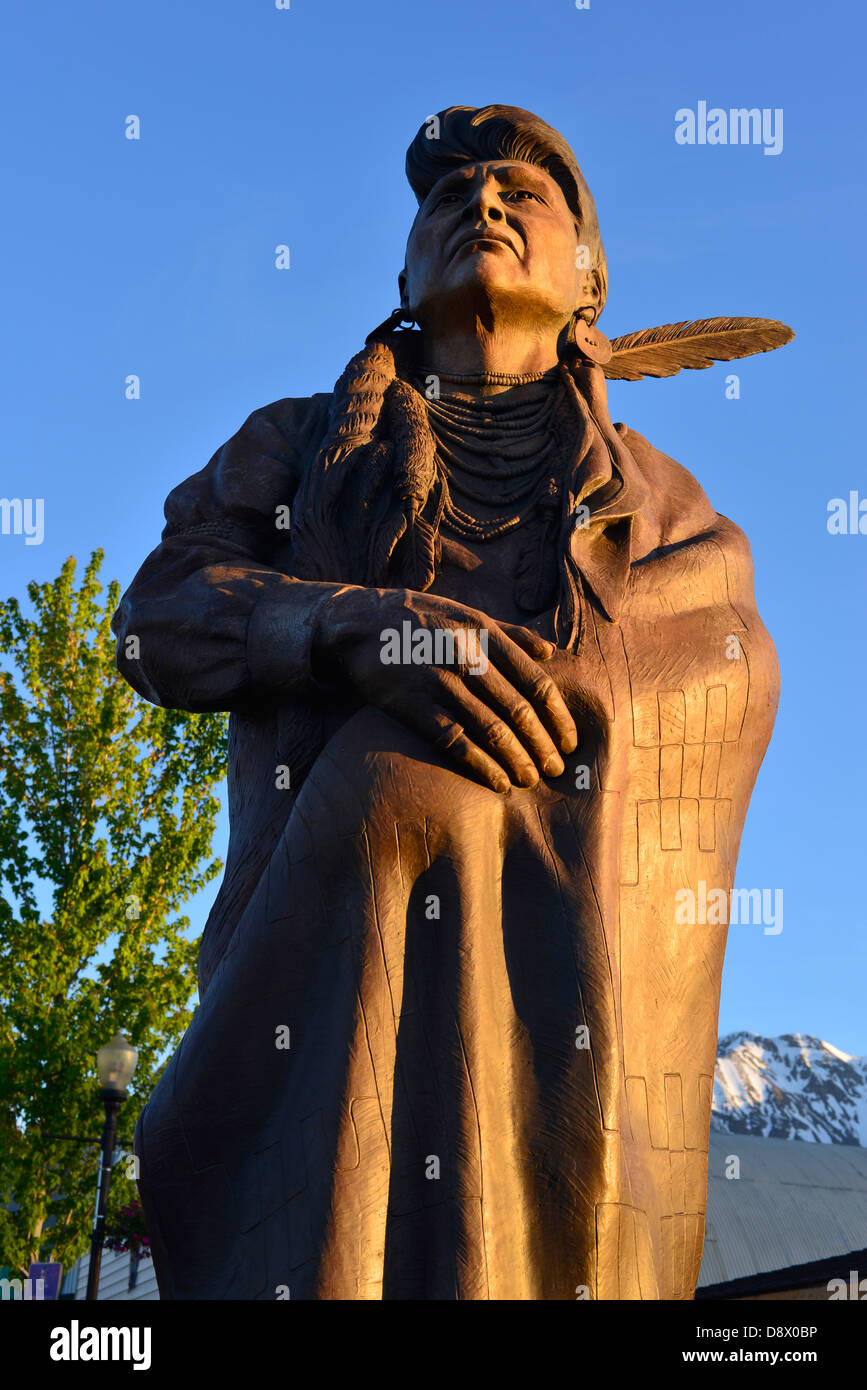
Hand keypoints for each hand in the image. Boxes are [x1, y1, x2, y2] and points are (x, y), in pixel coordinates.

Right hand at [312, 586, 577, 792]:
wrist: (358, 624)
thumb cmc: (419, 619)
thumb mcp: (465, 613)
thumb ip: (509, 633)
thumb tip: (549, 652)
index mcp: (485, 634)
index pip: (536, 682)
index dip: (558, 717)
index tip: (570, 742)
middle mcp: (467, 657)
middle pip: (518, 710)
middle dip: (542, 745)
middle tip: (555, 769)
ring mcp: (440, 682)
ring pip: (491, 730)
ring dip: (517, 760)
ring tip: (530, 779)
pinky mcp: (414, 705)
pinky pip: (456, 742)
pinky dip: (482, 765)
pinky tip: (498, 782)